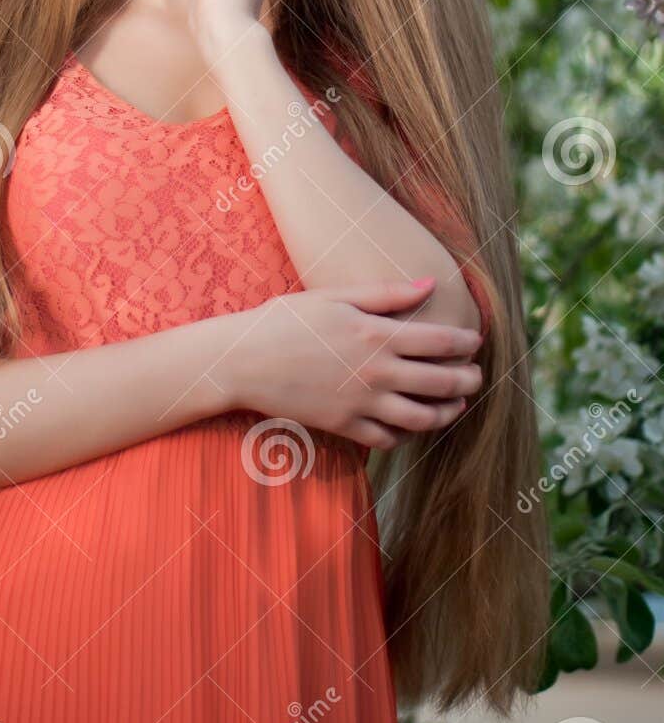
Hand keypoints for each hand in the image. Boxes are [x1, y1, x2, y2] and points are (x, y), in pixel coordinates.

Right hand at [221, 278, 483, 450]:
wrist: (244, 359)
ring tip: (456, 406)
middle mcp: (377, 372)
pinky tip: (408, 424)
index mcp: (378, 335)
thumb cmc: (286, 319)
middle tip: (477, 377)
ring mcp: (362, 402)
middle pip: (441, 382)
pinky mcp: (344, 425)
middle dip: (467, 380)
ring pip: (421, 417)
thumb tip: (430, 284)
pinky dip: (404, 434)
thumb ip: (386, 293)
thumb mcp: (336, 296)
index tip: (476, 342)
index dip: (465, 343)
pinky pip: (386, 438)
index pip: (440, 341)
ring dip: (446, 413)